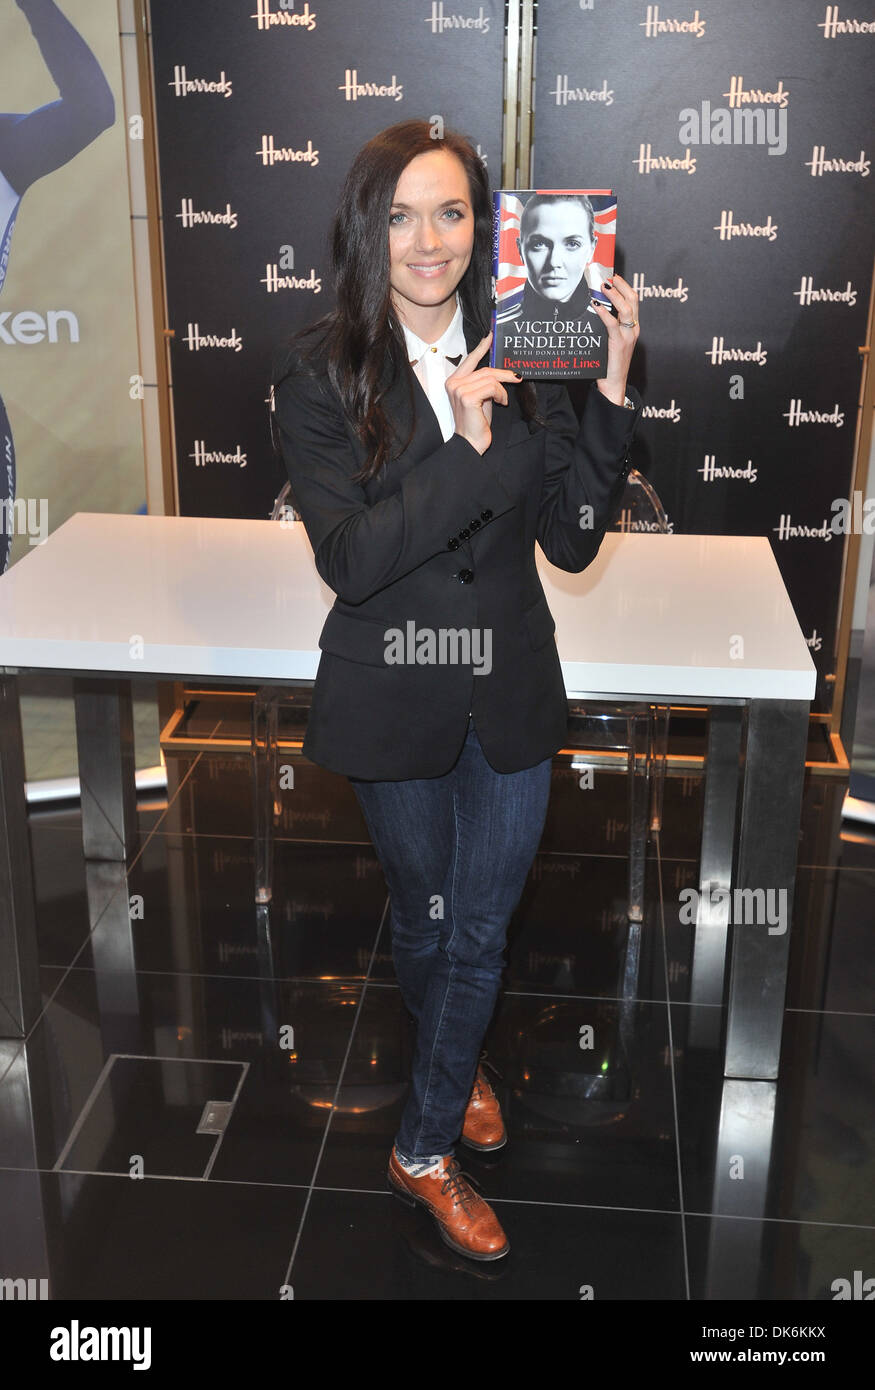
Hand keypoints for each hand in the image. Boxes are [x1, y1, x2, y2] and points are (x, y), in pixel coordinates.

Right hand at [445, 332, 520, 454]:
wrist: (470, 443)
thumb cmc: (476, 422)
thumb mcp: (481, 398)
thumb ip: (484, 383)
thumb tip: (499, 372)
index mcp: (454, 381)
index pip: (469, 360)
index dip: (481, 348)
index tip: (490, 336)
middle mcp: (453, 383)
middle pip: (485, 369)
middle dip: (504, 373)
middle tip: (517, 377)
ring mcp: (459, 389)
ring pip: (490, 377)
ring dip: (502, 389)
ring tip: (503, 400)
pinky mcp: (467, 397)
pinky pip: (492, 387)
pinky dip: (501, 394)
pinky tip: (501, 403)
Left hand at [592, 273, 639, 406]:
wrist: (613, 384)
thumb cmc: (608, 363)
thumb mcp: (610, 340)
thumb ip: (607, 326)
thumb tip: (593, 309)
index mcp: (633, 327)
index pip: (633, 300)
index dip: (624, 286)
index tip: (613, 276)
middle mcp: (633, 329)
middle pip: (633, 299)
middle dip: (621, 284)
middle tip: (609, 275)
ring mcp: (628, 336)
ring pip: (626, 308)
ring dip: (614, 294)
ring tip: (603, 285)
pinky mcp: (619, 343)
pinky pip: (613, 324)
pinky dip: (604, 313)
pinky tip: (596, 306)